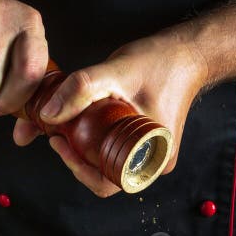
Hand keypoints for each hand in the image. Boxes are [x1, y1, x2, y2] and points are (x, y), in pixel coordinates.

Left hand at [13, 32, 207, 197]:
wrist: (188, 53)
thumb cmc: (161, 63)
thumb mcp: (117, 72)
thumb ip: (81, 89)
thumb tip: (48, 114)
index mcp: (155, 157)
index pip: (106, 183)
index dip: (78, 169)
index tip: (59, 143)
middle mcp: (154, 162)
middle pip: (103, 175)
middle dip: (75, 158)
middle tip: (57, 134)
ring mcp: (150, 154)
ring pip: (107, 164)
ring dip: (83, 149)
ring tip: (66, 127)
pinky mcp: (144, 143)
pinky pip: (114, 151)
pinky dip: (94, 141)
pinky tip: (81, 123)